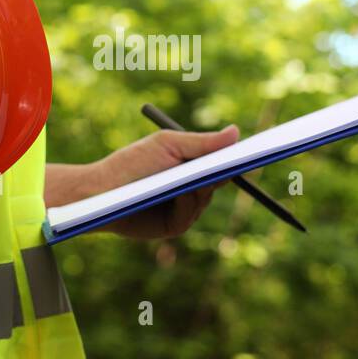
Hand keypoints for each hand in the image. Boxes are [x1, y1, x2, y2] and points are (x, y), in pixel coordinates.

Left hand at [90, 125, 239, 238]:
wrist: (101, 191)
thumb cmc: (131, 163)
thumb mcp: (168, 145)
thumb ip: (202, 142)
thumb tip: (236, 133)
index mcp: (190, 165)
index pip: (220, 162)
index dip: (237, 157)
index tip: (256, 150)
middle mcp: (190, 187)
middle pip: (219, 181)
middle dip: (226, 172)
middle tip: (237, 163)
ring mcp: (183, 208)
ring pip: (206, 198)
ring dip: (202, 187)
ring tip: (198, 176)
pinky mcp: (173, 225)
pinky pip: (190, 214)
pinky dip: (188, 203)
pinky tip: (181, 193)